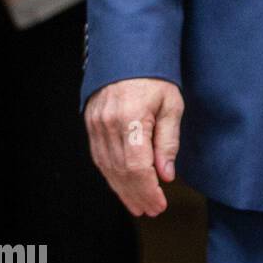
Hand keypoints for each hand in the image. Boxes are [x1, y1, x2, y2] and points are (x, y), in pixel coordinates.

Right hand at [84, 78, 183, 216]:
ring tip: (138, 205)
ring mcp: (95, 124)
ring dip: (123, 190)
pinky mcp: (90, 124)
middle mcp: (108, 124)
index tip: (159, 204)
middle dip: (137, 195)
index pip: (137, 166)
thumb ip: (168, 141)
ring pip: (107, 168)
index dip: (148, 190)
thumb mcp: (171, 104)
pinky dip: (112, 175)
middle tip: (151, 210)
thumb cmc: (155, 76)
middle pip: (120, 172)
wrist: (128, 51)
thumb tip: (166, 175)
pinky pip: (99, 157)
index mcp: (131, 117)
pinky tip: (123, 186)